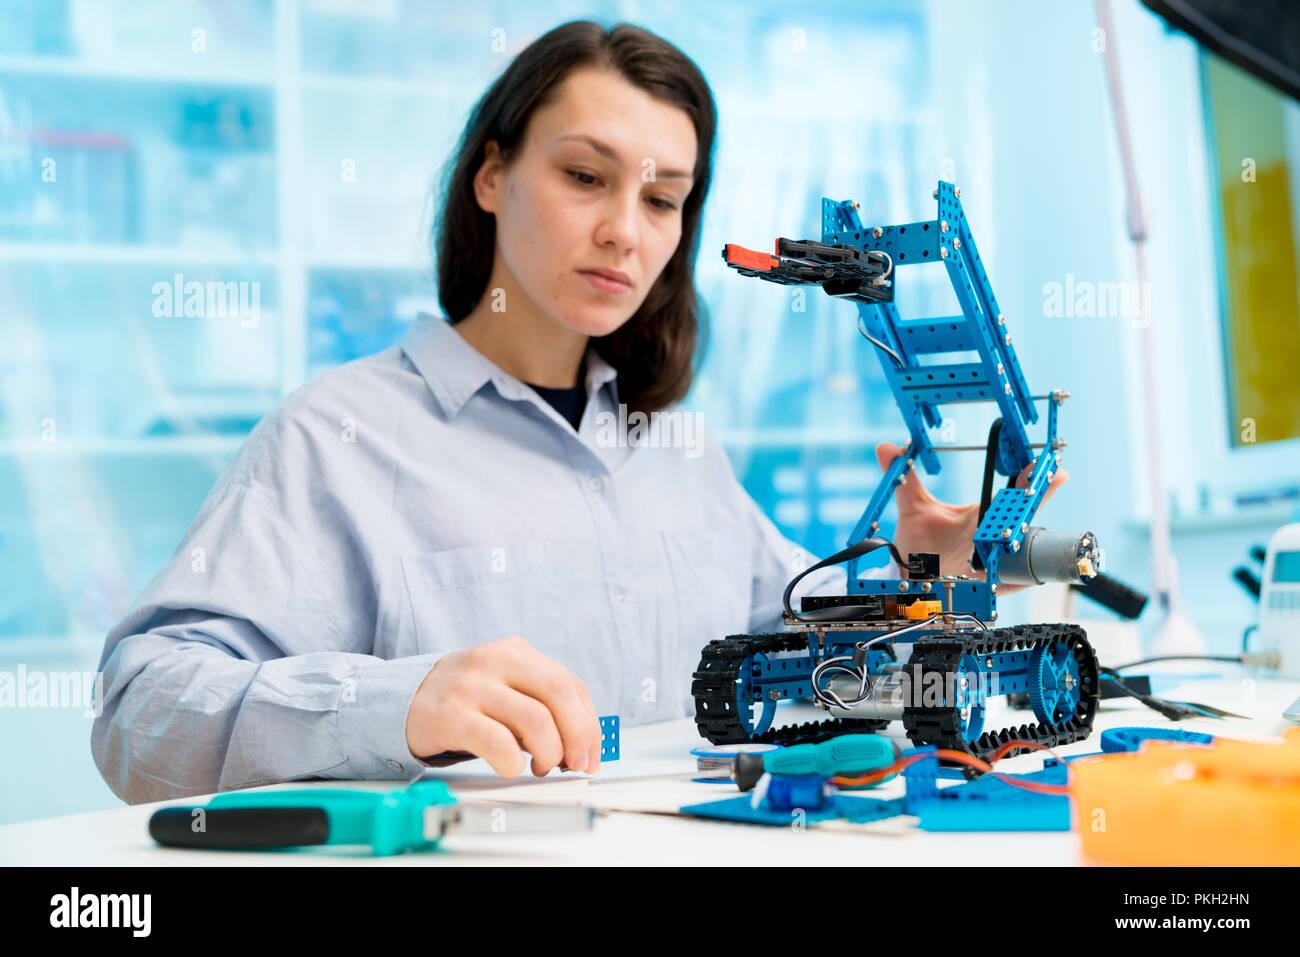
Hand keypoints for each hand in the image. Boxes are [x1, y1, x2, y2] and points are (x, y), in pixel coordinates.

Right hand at [404, 635, 601, 777]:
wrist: (404, 702)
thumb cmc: (465, 700)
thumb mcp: (505, 686)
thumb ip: (541, 704)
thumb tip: (582, 745)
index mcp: (516, 651)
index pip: (570, 684)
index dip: (589, 724)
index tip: (591, 754)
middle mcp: (495, 660)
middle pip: (559, 693)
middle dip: (578, 735)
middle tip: (575, 763)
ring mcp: (472, 686)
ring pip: (535, 720)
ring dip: (548, 752)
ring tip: (540, 766)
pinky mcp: (450, 714)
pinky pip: (498, 743)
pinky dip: (514, 763)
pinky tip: (511, 767)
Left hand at [874, 441, 1068, 596]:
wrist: (909, 575)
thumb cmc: (919, 541)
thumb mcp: (913, 507)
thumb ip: (905, 478)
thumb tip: (886, 446)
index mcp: (980, 514)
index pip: (1010, 493)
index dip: (1031, 480)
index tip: (1049, 466)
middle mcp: (988, 536)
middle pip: (1017, 519)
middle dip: (1030, 506)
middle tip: (1045, 489)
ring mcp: (986, 560)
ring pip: (1011, 552)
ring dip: (1020, 543)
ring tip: (1025, 530)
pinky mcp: (978, 584)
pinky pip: (1001, 586)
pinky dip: (1013, 584)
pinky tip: (1028, 578)